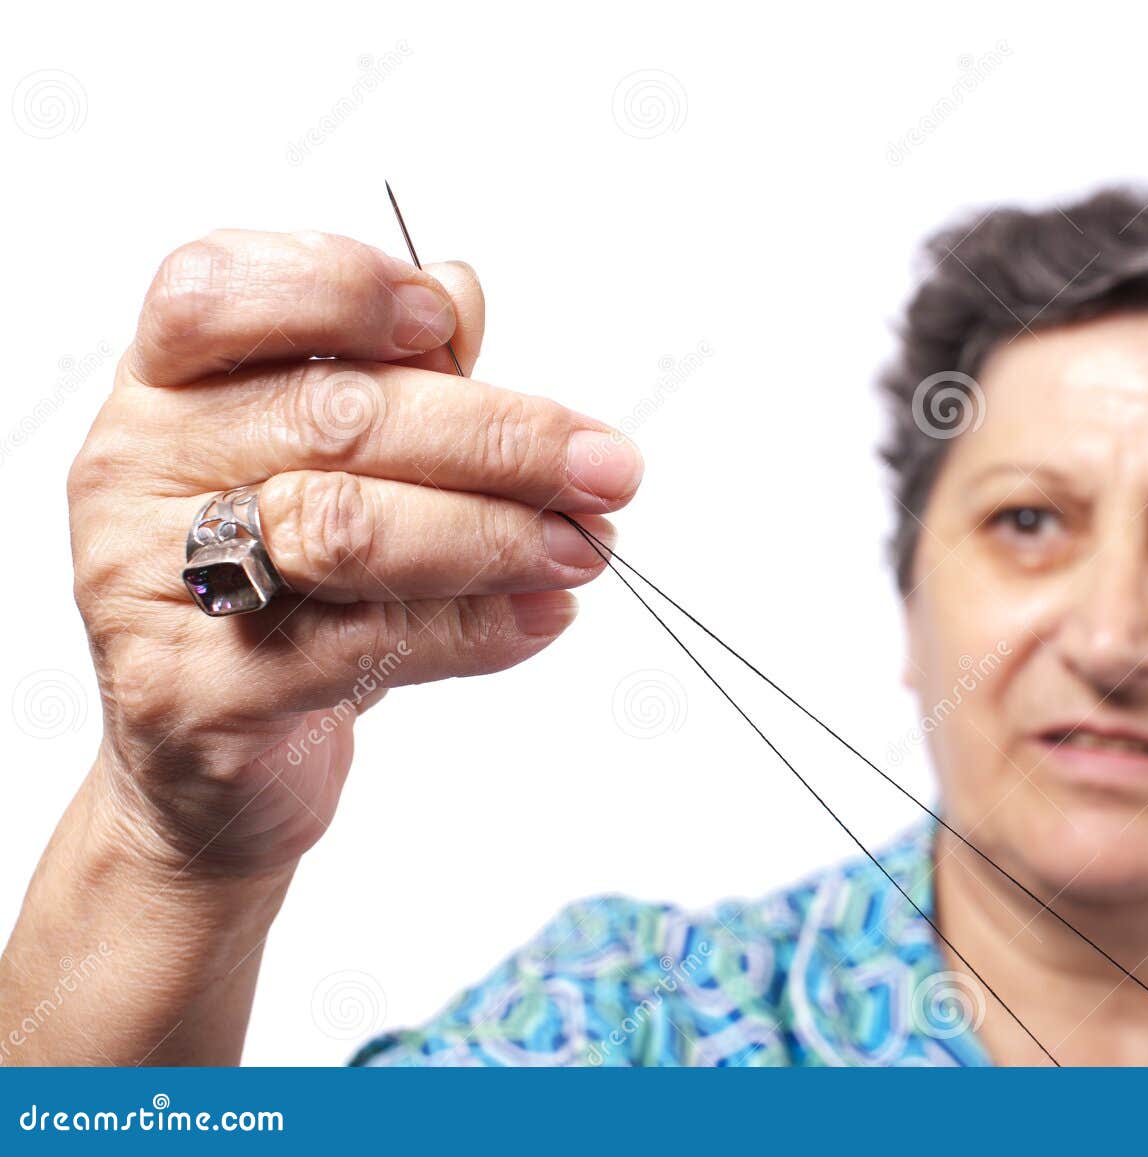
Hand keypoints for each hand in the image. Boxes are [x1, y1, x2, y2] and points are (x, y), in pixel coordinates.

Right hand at [68, 229, 641, 875]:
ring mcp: (149, 584)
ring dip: (495, 533)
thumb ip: (392, 374)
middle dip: (499, 439)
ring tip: (586, 546)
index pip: (217, 291)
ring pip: (344, 529)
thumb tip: (461, 288)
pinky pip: (361, 644)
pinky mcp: (193, 694)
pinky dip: (476, 627)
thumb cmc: (289, 584)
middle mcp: (134, 468)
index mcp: (166, 384)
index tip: (446, 324)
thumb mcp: (332, 463)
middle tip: (608, 469)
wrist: (212, 754)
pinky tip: (541, 614)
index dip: (337, 289)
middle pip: (332, 419)